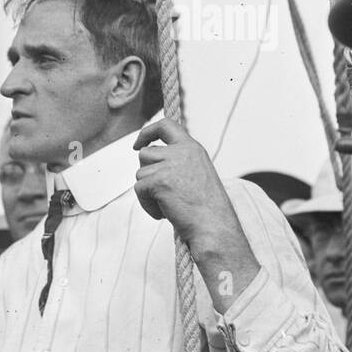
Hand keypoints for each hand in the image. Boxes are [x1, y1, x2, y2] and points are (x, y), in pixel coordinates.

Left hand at [133, 119, 237, 244]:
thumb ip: (177, 161)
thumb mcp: (196, 173)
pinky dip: (147, 205)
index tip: (137, 144)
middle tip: (162, 192)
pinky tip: (164, 213)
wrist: (214, 226)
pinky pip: (139, 189)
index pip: (165, 125)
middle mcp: (182, 152)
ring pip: (140, 173)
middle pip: (145, 153)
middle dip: (147, 173)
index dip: (147, 132)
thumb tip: (146, 155)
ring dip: (148, 192)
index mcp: (192, 148)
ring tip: (168, 205)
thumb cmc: (205, 207)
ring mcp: (170, 165)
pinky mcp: (159, 180)